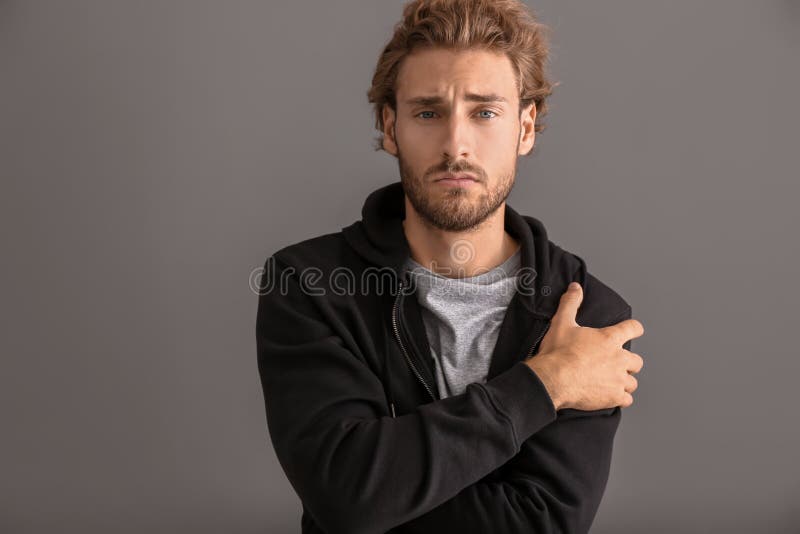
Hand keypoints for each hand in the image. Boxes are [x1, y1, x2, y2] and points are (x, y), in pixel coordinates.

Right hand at [525, 282, 644, 410]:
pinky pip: (627, 399)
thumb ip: (570, 303)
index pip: (633, 328)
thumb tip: (575, 287)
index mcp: (609, 339)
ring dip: (624, 381)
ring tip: (611, 381)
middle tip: (614, 363)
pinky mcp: (613, 397)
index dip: (634, 328)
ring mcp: (618, 380)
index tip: (633, 330)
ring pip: (632, 382)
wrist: (552, 380)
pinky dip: (620, 398)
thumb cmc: (557, 353)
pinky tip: (609, 396)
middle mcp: (619, 359)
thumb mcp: (562, 323)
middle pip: (637, 361)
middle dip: (628, 362)